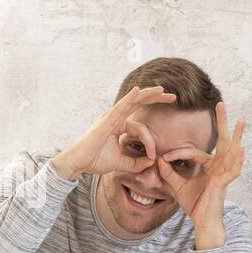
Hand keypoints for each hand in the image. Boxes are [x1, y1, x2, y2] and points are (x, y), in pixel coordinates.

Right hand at [51, 85, 177, 177]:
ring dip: (148, 94)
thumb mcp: (122, 163)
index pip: (141, 128)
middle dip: (156, 98)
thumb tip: (151, 162)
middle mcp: (115, 117)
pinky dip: (130, 98)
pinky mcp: (107, 120)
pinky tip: (138, 90)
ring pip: (133, 101)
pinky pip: (121, 107)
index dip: (150, 142)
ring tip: (162, 89)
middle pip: (139, 103)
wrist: (79, 163)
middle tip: (173, 96)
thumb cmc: (95, 160)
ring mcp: (111, 116)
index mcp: (119, 125)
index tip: (153, 157)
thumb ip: (136, 163)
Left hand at [157, 102, 245, 249]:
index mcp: (209, 166)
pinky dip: (238, 160)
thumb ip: (168, 173)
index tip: (163, 159)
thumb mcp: (177, 186)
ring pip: (231, 151)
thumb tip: (158, 159)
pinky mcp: (224, 183)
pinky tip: (240, 149)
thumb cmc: (194, 205)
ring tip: (240, 121)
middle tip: (220, 104)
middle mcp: (219, 167)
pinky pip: (233, 170)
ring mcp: (223, 174)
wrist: (202, 222)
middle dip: (222, 122)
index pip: (194, 152)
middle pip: (222, 141)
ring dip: (236, 136)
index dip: (177, 153)